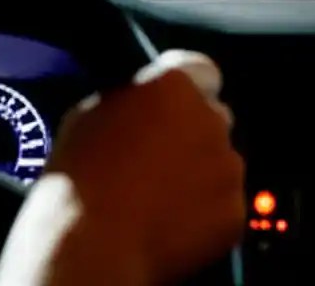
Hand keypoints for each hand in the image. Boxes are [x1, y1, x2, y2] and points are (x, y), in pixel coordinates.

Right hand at [0, 50, 243, 285]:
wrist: (92, 244)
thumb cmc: (79, 178)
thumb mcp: (90, 113)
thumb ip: (131, 100)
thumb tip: (141, 105)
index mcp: (174, 85)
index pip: (200, 70)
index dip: (186, 89)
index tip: (171, 106)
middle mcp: (211, 119)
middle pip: (212, 118)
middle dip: (192, 134)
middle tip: (158, 159)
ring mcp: (228, 166)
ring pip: (221, 164)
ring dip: (198, 175)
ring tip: (157, 198)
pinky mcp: (234, 211)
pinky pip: (224, 206)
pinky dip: (204, 214)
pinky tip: (168, 223)